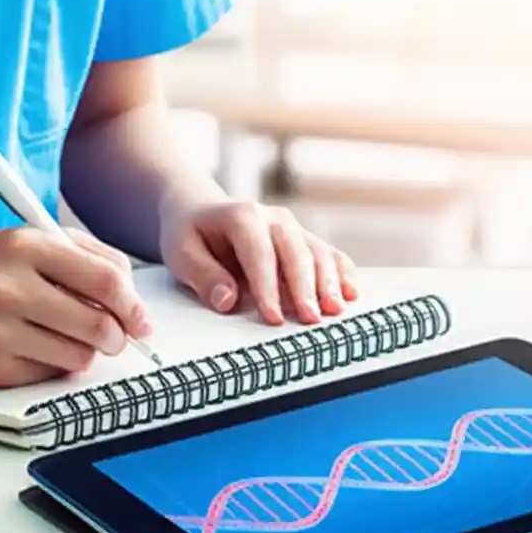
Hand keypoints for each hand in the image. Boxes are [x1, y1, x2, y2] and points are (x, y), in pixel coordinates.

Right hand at [0, 227, 151, 387]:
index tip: (140, 318)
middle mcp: (9, 285)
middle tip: (115, 337)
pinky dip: (51, 364)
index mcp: (23, 245)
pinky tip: (27, 347)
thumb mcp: (20, 245)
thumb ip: (82, 260)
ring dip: (84, 351)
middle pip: (100, 323)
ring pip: (80, 354)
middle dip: (119, 336)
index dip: (133, 304)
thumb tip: (134, 304)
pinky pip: (49, 372)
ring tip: (62, 336)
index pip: (106, 278)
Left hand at [159, 200, 357, 324]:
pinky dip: (343, 273)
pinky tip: (351, 292)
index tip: (273, 317)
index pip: (259, 254)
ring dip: (329, 282)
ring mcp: (294, 228)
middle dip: (306, 287)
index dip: (268, 287)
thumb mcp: (180, 253)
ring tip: (335, 310)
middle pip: (296, 252)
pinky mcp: (305, 241)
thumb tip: (227, 299)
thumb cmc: (191, 236)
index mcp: (242, 216)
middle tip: (311, 319)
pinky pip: (330, 254)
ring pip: (319, 252)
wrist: (201, 213)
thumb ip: (202, 276)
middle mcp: (274, 219)